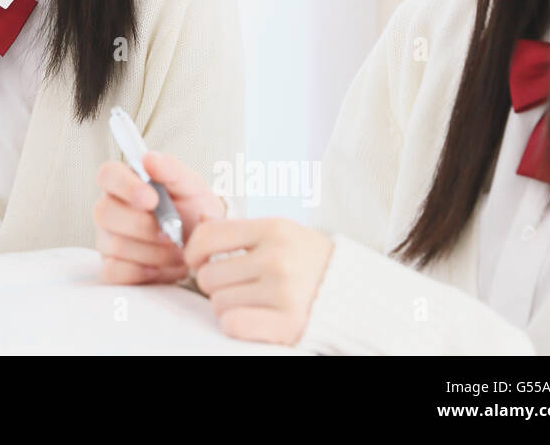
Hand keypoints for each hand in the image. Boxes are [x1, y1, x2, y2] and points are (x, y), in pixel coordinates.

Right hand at [94, 151, 226, 284]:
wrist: (204, 247)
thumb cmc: (193, 211)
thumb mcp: (192, 187)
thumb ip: (172, 170)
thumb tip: (149, 158)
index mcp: (125, 183)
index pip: (107, 174)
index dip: (125, 186)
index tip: (152, 199)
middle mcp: (110, 208)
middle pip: (104, 212)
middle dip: (143, 225)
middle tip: (171, 232)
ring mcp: (107, 239)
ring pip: (115, 244)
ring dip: (152, 251)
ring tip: (176, 251)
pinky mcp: (112, 267)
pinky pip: (114, 271)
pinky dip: (141, 271)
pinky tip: (160, 268)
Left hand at [185, 217, 333, 344]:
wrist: (355, 291)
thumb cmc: (310, 260)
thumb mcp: (280, 232)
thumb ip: (240, 229)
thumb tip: (200, 224)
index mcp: (273, 230)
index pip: (209, 236)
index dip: (194, 250)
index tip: (197, 259)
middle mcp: (278, 259)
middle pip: (208, 275)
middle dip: (215, 282)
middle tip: (235, 283)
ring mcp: (284, 292)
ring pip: (218, 303)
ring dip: (227, 304)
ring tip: (250, 299)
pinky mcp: (288, 324)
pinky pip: (233, 324)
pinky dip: (236, 323)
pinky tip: (251, 316)